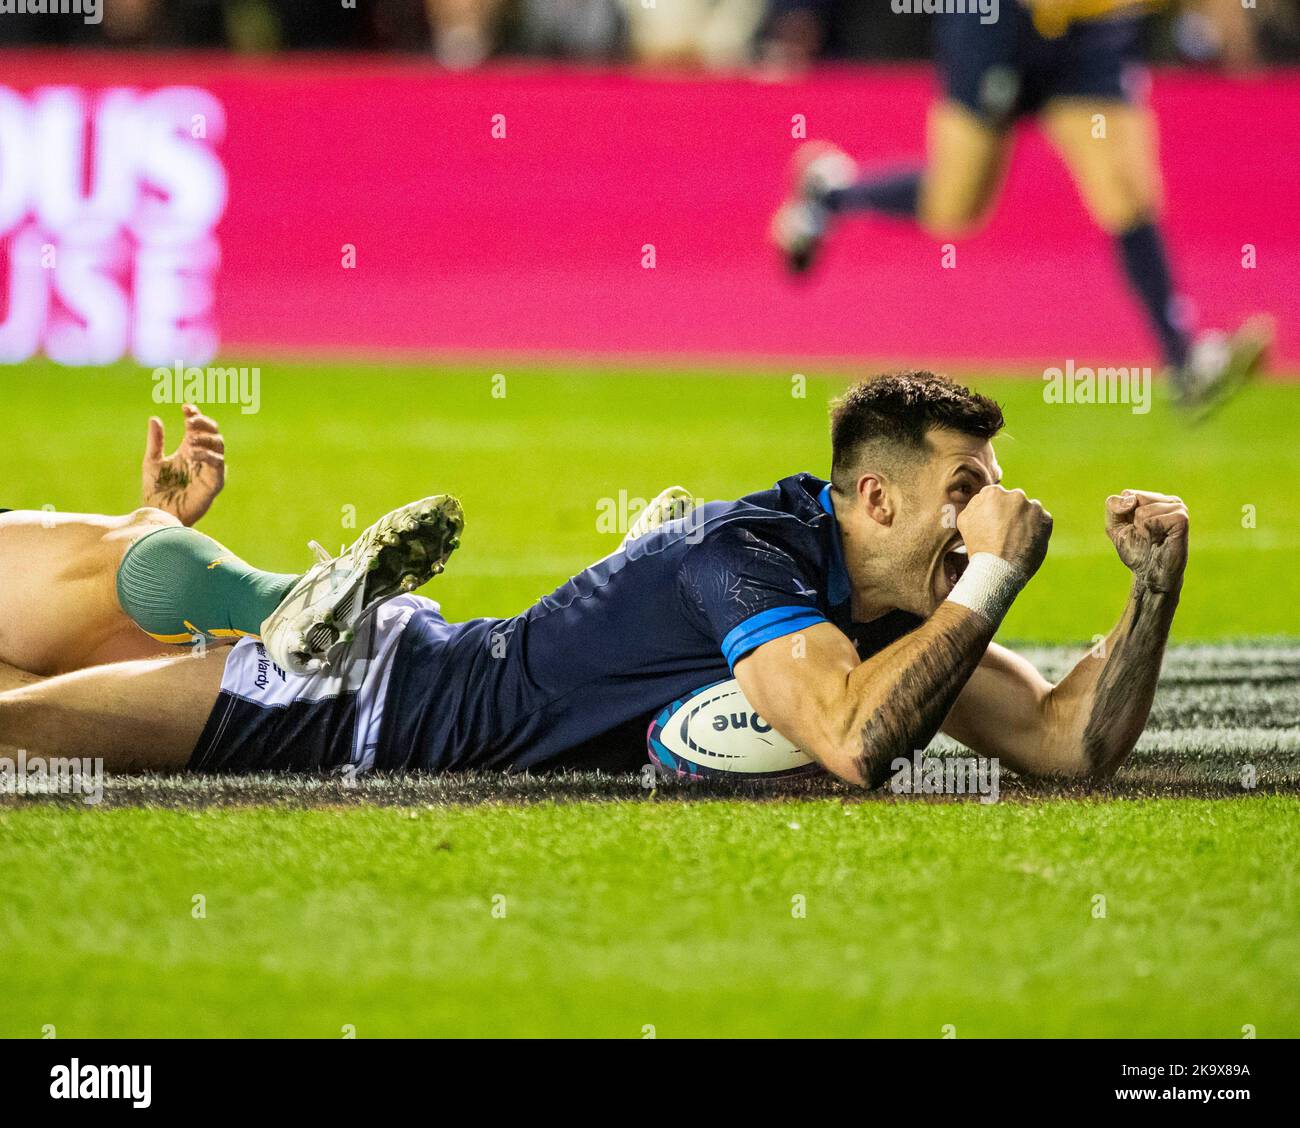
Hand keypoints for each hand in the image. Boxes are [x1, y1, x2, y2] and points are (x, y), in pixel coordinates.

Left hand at [141, 405, 225, 526]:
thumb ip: (156, 441)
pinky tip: (192, 453)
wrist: (159, 513)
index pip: (198, 427)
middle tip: (190, 421)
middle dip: (204, 423)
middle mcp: (202, 456)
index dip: (195, 415)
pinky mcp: (214, 482)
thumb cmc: (156, 490)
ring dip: (205, 439)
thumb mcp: (152, 461)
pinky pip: (217, 465)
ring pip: (218, 445)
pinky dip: (207, 456)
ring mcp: (209, 469)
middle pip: (212, 432)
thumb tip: (154, 418)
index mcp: (189, 449)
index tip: (185, 407)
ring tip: (189, 439)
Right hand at [956, 485, 1052, 578]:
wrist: (1000, 569)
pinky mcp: (1046, 519)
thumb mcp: (965, 521)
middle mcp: (1015, 495)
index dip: (992, 511)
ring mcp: (1033, 506)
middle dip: (1009, 513)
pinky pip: (1040, 522)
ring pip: (1028, 510)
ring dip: (1023, 520)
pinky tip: (1025, 543)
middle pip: (1012, 501)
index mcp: (993, 492)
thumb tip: (983, 499)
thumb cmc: (979, 547)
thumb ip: (975, 504)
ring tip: (1015, 540)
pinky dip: (1035, 530)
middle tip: (1003, 534)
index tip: (992, 524)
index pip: (994, 496)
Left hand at [1105, 490, 1187, 593]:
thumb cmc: (1135, 550)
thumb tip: (1131, 499)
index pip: (1128, 494)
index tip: (1132, 529)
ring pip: (1143, 510)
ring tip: (1153, 538)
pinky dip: (1151, 532)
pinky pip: (1155, 518)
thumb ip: (1113, 507)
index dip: (1122, 514)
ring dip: (1142, 529)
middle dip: (1131, 521)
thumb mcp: (1115, 527)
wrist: (1150, 574)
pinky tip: (1160, 539)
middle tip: (1144, 534)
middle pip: (1135, 498)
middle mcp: (1167, 499)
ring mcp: (1177, 507)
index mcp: (1153, 499)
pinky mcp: (1181, 518)